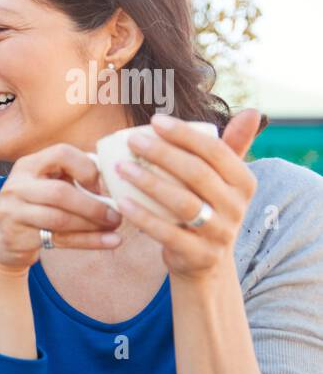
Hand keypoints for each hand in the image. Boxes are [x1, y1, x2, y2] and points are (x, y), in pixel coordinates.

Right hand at [0, 143, 122, 273]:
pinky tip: (110, 241)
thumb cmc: (33, 209)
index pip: (61, 154)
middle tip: (117, 214)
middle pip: (60, 192)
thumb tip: (116, 180)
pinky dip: (88, 241)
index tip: (101, 185)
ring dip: (92, 224)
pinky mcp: (16, 235)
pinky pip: (58, 239)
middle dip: (93, 205)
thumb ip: (72, 178)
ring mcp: (13, 211)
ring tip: (115, 227)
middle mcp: (17, 185)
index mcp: (28, 165)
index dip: (86, 168)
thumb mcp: (45, 186)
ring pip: (59, 218)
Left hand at [114, 111, 258, 280]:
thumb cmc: (207, 209)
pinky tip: (121, 201)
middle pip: (197, 174)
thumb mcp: (223, 181)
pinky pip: (166, 233)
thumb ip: (230, 148)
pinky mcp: (198, 254)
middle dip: (163, 154)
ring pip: (182, 202)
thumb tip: (252, 111)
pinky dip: (143, 216)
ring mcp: (219, 233)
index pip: (215, 151)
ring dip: (149, 182)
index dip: (186, 134)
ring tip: (121, 167)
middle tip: (133, 141)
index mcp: (244, 182)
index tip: (155, 121)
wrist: (204, 262)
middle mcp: (236, 207)